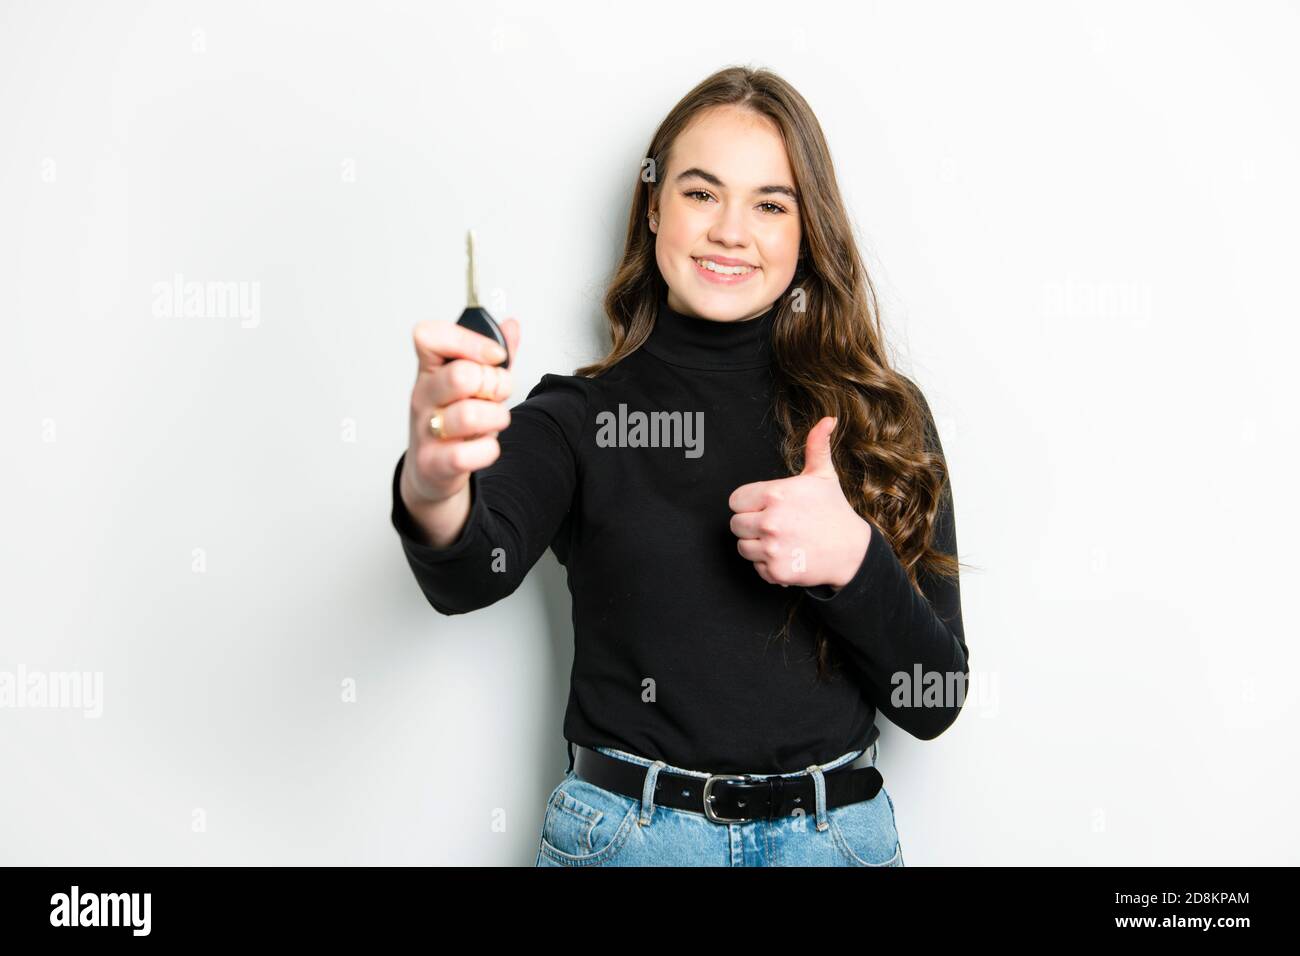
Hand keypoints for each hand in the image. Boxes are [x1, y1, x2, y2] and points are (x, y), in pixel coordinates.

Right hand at [403, 317, 520, 508]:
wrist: (432, 470)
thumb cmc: (454, 422)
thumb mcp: (475, 384)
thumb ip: (494, 356)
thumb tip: (511, 326)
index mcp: (430, 369)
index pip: (430, 336)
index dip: (469, 340)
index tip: (495, 355)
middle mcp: (423, 396)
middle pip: (461, 375)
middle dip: (495, 384)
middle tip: (498, 395)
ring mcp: (425, 430)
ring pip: (468, 414)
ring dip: (496, 417)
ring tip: (494, 420)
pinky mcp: (433, 462)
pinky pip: (466, 455)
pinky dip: (487, 451)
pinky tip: (485, 446)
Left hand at [727, 417, 871, 589]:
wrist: (853, 552)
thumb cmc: (834, 511)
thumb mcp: (824, 476)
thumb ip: (816, 446)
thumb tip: (828, 419)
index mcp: (775, 494)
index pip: (735, 500)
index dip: (749, 504)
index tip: (766, 507)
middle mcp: (770, 521)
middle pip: (735, 524)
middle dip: (751, 525)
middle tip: (775, 525)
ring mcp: (772, 548)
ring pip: (743, 547)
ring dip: (757, 546)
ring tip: (781, 540)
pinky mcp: (776, 571)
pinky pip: (756, 568)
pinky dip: (768, 566)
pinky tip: (787, 556)